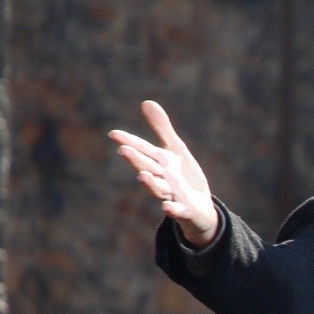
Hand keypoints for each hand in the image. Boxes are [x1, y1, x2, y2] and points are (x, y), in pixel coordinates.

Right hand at [109, 100, 218, 246]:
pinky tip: (166, 207)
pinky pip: (177, 211)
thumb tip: (146, 102)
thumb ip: (162, 129)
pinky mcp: (185, 210)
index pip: (143, 150)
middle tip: (124, 150)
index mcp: (160, 162)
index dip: (129, 142)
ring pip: (159, 189)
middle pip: (148, 168)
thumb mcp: (176, 150)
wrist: (199, 208)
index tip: (114, 134)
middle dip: (137, 160)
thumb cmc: (183, 177)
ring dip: (150, 184)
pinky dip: (172, 210)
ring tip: (142, 175)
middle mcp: (162, 178)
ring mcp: (172, 195)